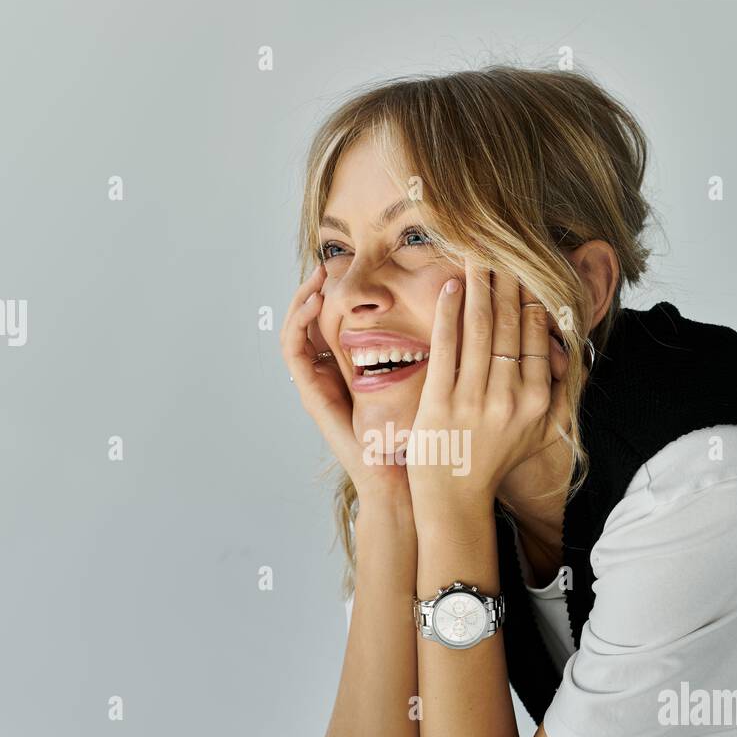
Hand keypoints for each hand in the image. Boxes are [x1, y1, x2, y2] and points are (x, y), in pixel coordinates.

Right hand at [279, 263, 410, 500]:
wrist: (399, 473)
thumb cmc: (413, 430)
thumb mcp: (417, 377)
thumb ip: (419, 347)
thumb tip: (444, 309)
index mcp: (347, 367)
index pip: (328, 321)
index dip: (331, 293)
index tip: (344, 266)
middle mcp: (327, 374)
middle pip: (306, 322)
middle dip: (311, 290)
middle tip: (325, 264)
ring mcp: (315, 384)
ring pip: (293, 332)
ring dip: (299, 301)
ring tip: (315, 279)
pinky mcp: (310, 394)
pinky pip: (292, 352)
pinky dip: (298, 324)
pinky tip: (313, 305)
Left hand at [405, 258, 571, 521]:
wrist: (455, 498)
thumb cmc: (496, 461)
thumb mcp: (542, 434)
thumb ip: (563, 397)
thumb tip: (580, 355)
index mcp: (537, 402)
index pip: (536, 338)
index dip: (530, 299)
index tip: (526, 269)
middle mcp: (509, 398)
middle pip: (508, 325)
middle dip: (506, 281)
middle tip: (501, 246)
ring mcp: (473, 399)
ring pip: (479, 328)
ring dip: (479, 285)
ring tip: (477, 254)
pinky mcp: (440, 401)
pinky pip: (446, 347)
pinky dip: (449, 312)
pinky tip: (452, 285)